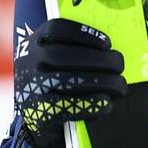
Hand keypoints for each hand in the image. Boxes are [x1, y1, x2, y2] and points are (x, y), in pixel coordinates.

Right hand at [14, 18, 125, 147]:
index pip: (56, 29)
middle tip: (119, 65)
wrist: (32, 118)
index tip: (107, 44)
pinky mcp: (37, 112)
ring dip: (102, 82)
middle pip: (65, 56)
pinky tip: (106, 103)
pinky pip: (66, 108)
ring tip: (120, 86)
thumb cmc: (56, 83)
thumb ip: (76, 50)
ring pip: (68, 81)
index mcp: (34, 44)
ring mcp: (31, 88)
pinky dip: (91, 105)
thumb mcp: (56, 61)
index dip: (84, 33)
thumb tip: (112, 51)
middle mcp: (28, 63)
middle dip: (100, 59)